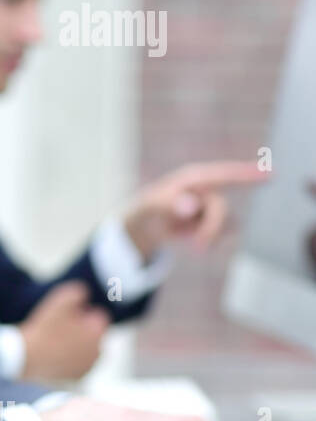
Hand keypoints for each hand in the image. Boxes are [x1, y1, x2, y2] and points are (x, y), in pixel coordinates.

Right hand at [19, 281, 108, 379]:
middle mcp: (99, 351)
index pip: (99, 317)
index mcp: (97, 332)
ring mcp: (89, 366)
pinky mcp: (78, 377)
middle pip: (94, 335)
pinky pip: (79, 364)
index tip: (67, 316)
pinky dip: (71, 360)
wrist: (25, 358)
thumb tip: (85, 293)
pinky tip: (55, 355)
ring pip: (88, 350)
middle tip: (59, 329)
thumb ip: (78, 293)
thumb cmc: (43, 329)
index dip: (83, 314)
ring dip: (78, 345)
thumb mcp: (59, 302)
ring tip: (55, 343)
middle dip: (83, 330)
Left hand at [123, 160, 268, 260]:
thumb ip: (167, 203)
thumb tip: (191, 206)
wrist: (149, 224)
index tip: (271, 173)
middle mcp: (208, 189)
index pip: (224, 175)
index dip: (248, 173)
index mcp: (194, 178)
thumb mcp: (150, 206)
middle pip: (222, 209)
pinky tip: (193, 239)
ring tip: (187, 239)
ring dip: (209, 236)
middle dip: (210, 229)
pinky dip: (209, 241)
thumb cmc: (149, 207)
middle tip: (196, 246)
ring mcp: (215, 205)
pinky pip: (223, 235)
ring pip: (227, 224)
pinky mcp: (218, 221)